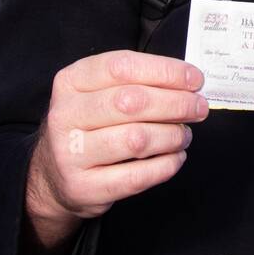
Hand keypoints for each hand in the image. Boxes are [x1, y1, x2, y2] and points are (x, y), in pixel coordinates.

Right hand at [24, 50, 206, 249]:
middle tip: (199, 108)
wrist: (54, 175)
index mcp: (71, 82)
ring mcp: (70, 154)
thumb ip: (137, 82)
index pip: (122, 66)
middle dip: (176, 103)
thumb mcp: (100, 92)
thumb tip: (189, 81)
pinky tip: (175, 157)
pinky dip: (166, 165)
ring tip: (184, 135)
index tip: (195, 79)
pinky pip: (137, 176)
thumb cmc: (89, 125)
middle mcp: (65, 115)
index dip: (165, 71)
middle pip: (132, 102)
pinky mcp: (84, 188)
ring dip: (173, 136)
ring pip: (137, 139)